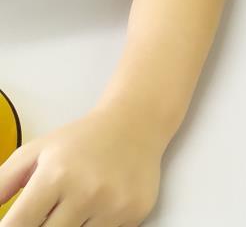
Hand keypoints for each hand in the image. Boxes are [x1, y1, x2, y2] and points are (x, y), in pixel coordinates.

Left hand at [0, 107, 163, 226]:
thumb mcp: (34, 152)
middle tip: (41, 218)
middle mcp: (86, 192)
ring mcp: (113, 206)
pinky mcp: (135, 214)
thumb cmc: (81, 140)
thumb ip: (2, 183)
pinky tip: (92, 212)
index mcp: (55, 175)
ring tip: (67, 212)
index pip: (18, 225)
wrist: (136, 124)